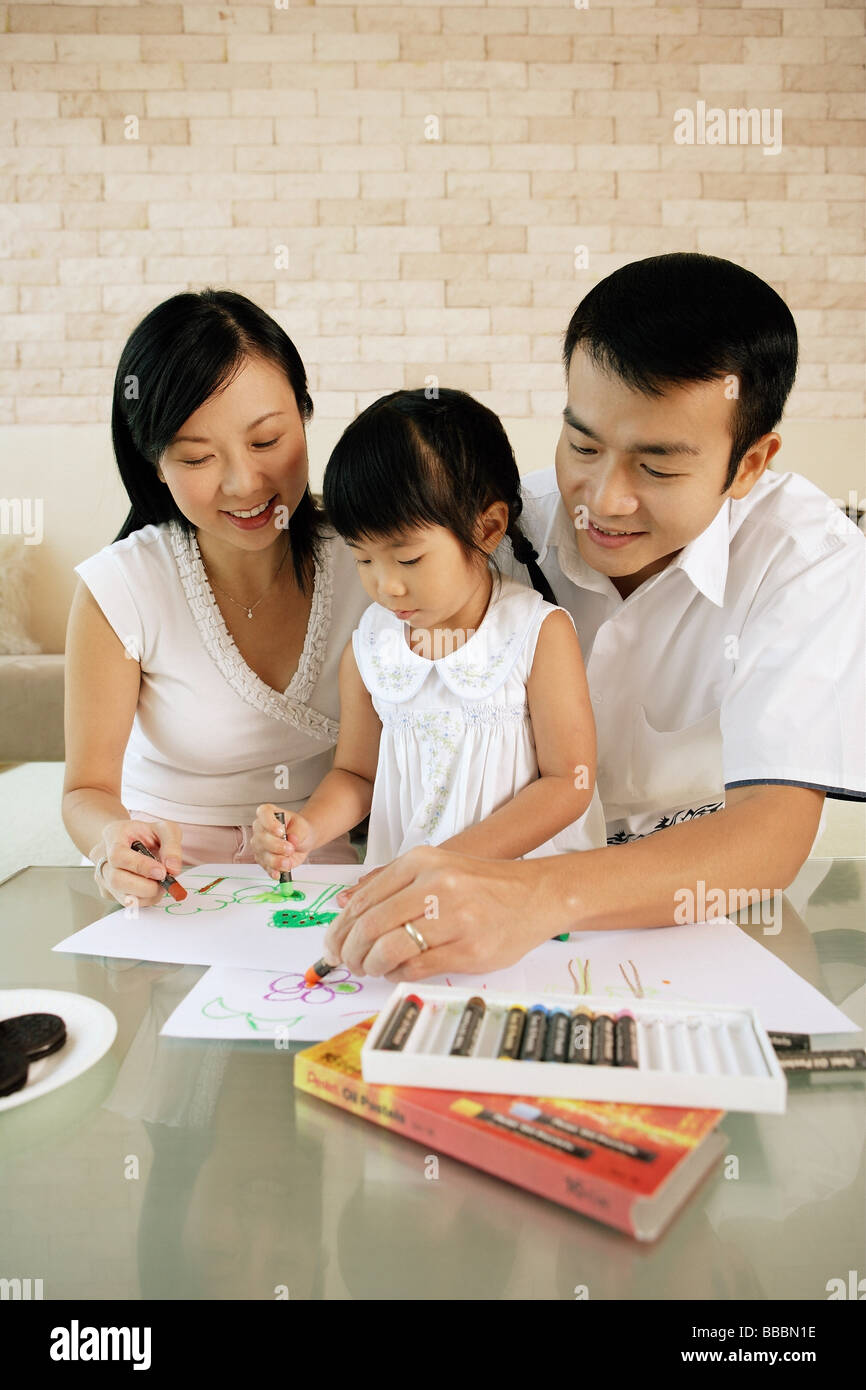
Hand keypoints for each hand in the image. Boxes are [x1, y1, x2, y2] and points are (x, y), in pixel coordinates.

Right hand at [94, 819, 182, 907]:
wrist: (131, 841)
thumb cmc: (145, 834)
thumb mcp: (164, 829)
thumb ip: (171, 845)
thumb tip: (173, 869)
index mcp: (113, 835)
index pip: (118, 855)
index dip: (140, 866)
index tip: (161, 872)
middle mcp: (103, 857)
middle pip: (116, 880)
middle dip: (145, 886)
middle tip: (164, 882)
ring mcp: (103, 876)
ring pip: (121, 896)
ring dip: (147, 895)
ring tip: (160, 883)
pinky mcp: (109, 891)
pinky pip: (127, 902)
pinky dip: (145, 899)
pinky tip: (152, 887)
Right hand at [252, 804, 314, 877]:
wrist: (301, 841)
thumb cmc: (299, 829)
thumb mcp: (302, 826)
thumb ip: (297, 832)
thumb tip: (292, 839)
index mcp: (267, 813)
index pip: (263, 813)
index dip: (269, 823)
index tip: (280, 831)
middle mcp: (259, 829)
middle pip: (261, 838)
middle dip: (276, 846)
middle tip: (290, 849)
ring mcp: (259, 845)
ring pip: (262, 854)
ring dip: (275, 860)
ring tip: (288, 862)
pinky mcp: (262, 859)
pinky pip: (265, 866)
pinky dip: (273, 871)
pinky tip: (278, 873)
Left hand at [322, 845, 562, 979]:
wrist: (535, 895)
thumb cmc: (481, 885)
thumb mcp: (436, 868)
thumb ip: (395, 887)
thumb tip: (346, 917)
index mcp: (421, 861)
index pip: (363, 900)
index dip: (340, 929)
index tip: (332, 946)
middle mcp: (435, 885)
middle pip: (370, 926)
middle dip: (350, 952)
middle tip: (347, 963)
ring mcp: (453, 918)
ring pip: (389, 949)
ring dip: (372, 966)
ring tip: (372, 969)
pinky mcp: (468, 949)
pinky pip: (417, 967)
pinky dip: (398, 974)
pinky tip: (398, 971)